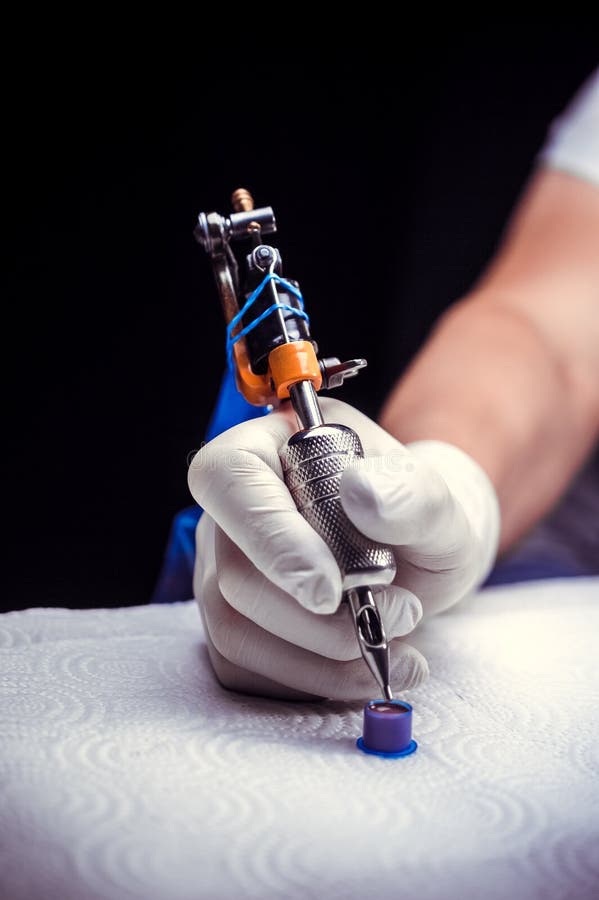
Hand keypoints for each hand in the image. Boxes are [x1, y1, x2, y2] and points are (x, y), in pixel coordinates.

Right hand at [188, 398, 499, 700]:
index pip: (229, 478)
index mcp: (268, 447)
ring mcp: (223, 568)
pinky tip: (367, 667)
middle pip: (234, 572)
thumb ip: (411, 495)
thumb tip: (361, 494)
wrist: (416, 559)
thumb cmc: (417, 518)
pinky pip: (246, 668)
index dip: (270, 537)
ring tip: (396, 640)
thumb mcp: (437, 503)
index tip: (330, 590)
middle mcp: (231, 509)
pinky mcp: (233, 624)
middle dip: (319, 617)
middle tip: (401, 613)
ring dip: (322, 655)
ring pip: (235, 629)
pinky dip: (313, 681)